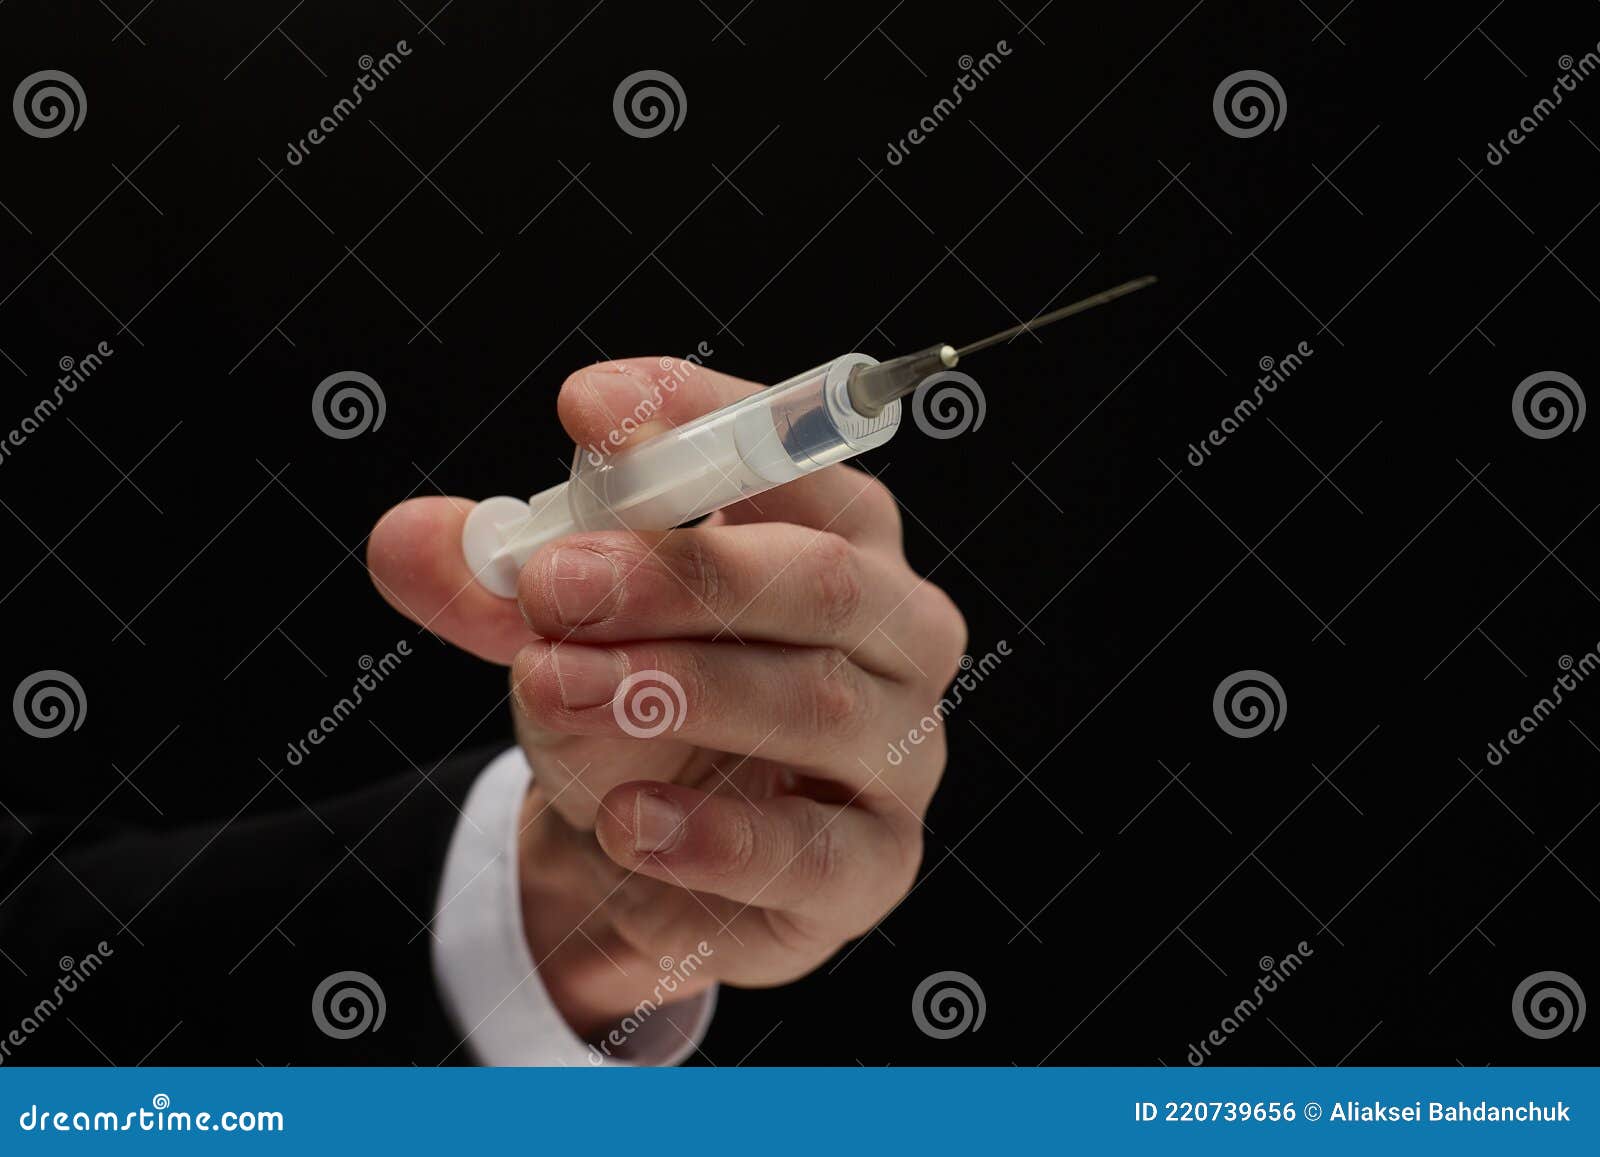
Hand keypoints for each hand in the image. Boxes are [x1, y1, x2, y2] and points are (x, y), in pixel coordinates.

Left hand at [367, 358, 966, 1039]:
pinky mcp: (872, 864)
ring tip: (556, 687)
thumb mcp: (558, 626)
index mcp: (838, 531)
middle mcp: (896, 628)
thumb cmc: (629, 703)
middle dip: (682, 573)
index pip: (799, 448)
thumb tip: (405, 539)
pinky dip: (712, 834)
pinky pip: (811, 851)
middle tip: (554, 584)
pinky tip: (626, 819)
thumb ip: (492, 582)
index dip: (700, 419)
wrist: (642, 850)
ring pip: (818, 703)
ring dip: (678, 688)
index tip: (586, 411)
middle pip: (825, 579)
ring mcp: (899, 749)